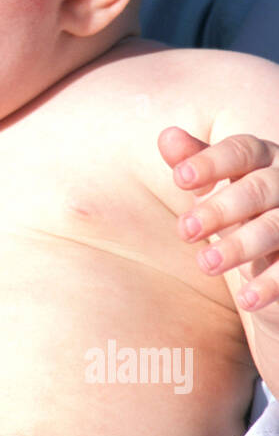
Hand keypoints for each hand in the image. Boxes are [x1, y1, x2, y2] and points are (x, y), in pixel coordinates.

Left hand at [159, 125, 278, 328]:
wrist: (278, 268)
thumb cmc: (242, 216)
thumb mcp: (215, 191)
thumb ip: (194, 164)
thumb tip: (167, 136)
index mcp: (266, 160)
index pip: (243, 150)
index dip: (212, 161)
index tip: (180, 179)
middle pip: (260, 188)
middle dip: (220, 208)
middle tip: (185, 231)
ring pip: (276, 226)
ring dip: (239, 246)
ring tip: (205, 263)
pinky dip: (271, 283)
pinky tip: (247, 299)